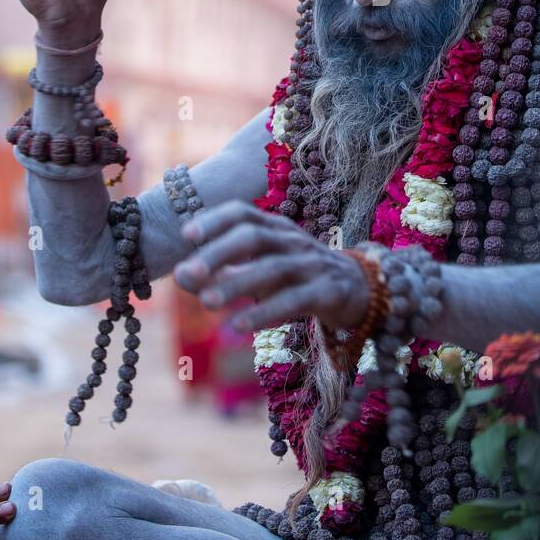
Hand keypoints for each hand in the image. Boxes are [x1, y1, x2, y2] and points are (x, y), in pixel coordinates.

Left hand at [173, 200, 369, 333]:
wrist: (360, 290)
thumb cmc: (298, 278)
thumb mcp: (260, 271)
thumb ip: (222, 272)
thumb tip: (179, 276)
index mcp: (276, 228)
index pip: (243, 212)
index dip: (215, 219)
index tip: (186, 235)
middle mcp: (293, 240)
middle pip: (254, 236)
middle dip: (218, 252)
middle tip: (187, 272)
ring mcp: (312, 264)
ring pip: (272, 268)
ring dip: (237, 284)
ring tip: (206, 303)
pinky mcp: (328, 292)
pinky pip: (295, 300)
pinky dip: (265, 312)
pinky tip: (238, 326)